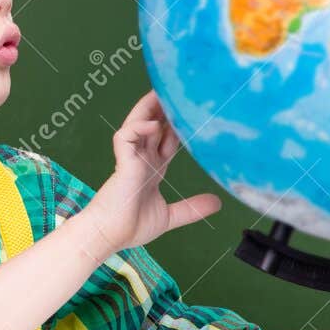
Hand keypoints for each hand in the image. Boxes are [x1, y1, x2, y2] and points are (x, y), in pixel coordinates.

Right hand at [80, 90, 221, 253]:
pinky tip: (155, 125)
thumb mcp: (170, 216)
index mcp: (151, 167)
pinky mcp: (122, 162)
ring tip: (164, 92)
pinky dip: (139, 127)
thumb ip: (192, 208)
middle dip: (164, 108)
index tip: (194, 113)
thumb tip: (217, 202)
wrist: (112, 238)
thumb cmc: (132, 227)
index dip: (178, 125)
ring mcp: (131, 158)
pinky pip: (126, 136)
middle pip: (153, 123)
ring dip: (149, 107)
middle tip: (181, 92)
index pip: (166, 138)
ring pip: (138, 122)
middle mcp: (142, 158)